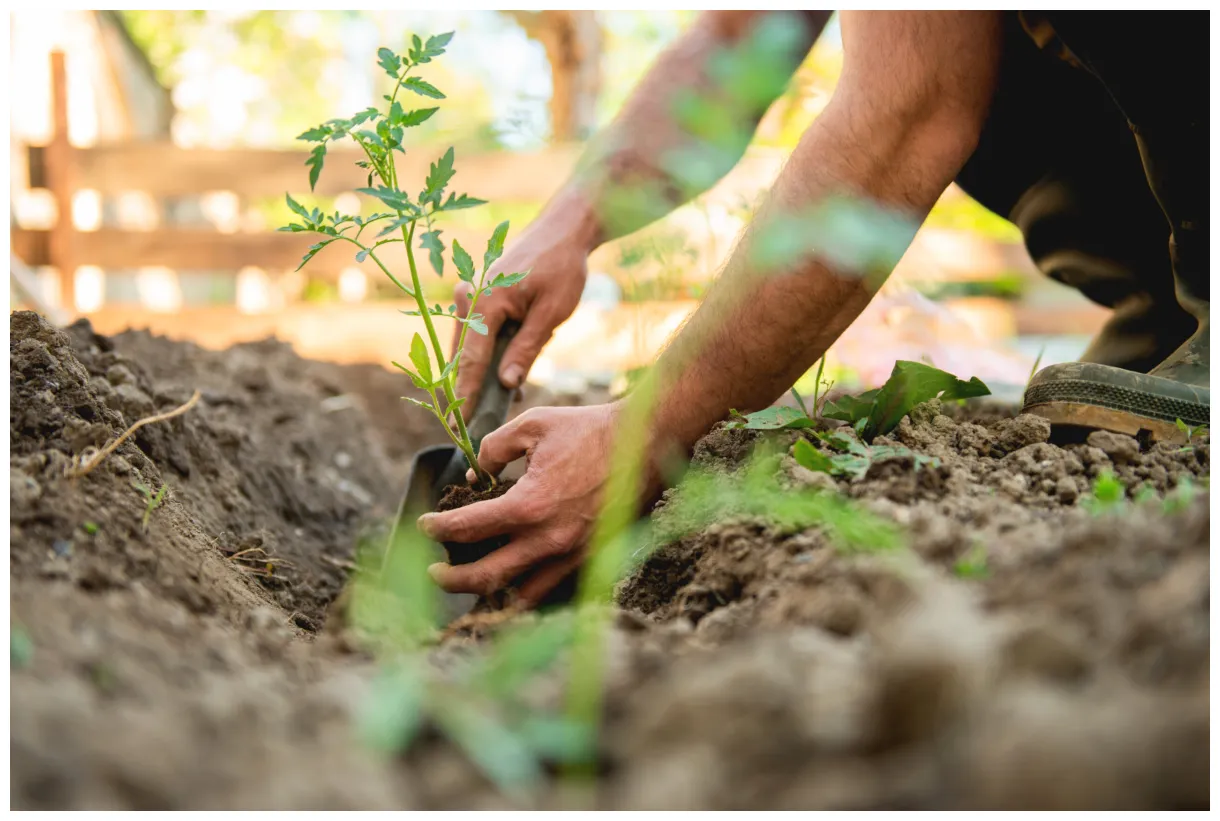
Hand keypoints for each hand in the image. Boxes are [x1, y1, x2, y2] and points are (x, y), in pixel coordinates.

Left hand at [417, 403, 620, 607]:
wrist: (648, 442)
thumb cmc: (590, 429)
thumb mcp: (533, 425)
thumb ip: (494, 448)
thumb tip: (475, 474)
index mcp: (529, 506)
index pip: (467, 528)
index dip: (437, 527)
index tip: (425, 524)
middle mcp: (549, 541)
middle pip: (485, 578)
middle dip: (451, 579)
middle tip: (434, 571)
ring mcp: (573, 556)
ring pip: (520, 596)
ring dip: (490, 593)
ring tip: (473, 583)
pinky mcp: (592, 560)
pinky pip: (553, 590)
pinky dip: (527, 591)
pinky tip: (515, 580)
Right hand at [451, 216, 591, 419]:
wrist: (563, 230)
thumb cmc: (562, 268)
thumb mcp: (551, 314)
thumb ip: (527, 349)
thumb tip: (505, 384)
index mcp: (484, 302)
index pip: (470, 360)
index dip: (465, 396)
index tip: (457, 425)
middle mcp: (468, 297)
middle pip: (463, 356)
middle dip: (468, 390)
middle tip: (470, 426)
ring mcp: (470, 296)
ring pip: (468, 348)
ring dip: (480, 374)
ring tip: (493, 406)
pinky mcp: (477, 297)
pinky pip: (477, 334)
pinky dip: (487, 356)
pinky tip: (506, 378)